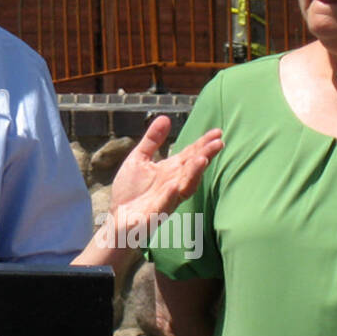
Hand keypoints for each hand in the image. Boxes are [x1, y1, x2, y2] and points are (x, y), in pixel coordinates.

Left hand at [106, 115, 222, 232]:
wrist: (118, 218)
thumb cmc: (131, 190)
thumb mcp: (139, 158)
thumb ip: (152, 140)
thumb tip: (165, 117)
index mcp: (170, 170)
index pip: (190, 154)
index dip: (203, 143)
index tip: (217, 132)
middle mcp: (173, 183)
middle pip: (192, 168)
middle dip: (205, 155)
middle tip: (219, 143)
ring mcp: (167, 198)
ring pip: (185, 186)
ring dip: (194, 173)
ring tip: (203, 159)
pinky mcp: (156, 213)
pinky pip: (165, 204)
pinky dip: (171, 194)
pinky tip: (174, 185)